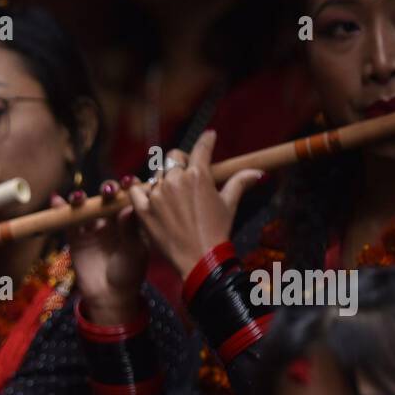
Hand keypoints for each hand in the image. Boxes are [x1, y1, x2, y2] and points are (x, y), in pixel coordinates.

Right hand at [64, 179, 148, 324]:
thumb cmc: (129, 274)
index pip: (129, 197)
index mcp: (130, 220)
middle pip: (106, 197)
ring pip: (86, 206)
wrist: (110, 296)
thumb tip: (127, 207)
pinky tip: (57, 201)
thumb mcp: (135, 252)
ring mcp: (93, 227)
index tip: (128, 182)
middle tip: (108, 192)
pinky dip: (60, 209)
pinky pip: (68, 220)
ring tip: (79, 198)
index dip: (128, 187)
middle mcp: (111, 220)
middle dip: (107, 190)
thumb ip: (130, 230)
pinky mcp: (76, 237)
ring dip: (81, 197)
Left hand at [126, 130, 262, 278]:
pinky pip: (135, 191)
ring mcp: (157, 195)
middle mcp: (175, 181)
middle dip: (181, 161)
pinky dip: (140, 190)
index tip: (209, 136)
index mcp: (198, 175)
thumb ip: (240, 182)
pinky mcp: (143, 210)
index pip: (201, 148)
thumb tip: (259, 172)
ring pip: (156, 174)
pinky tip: (148, 195)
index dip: (206, 140)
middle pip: (173, 158)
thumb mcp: (230, 204)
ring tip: (170, 190)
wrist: (199, 259)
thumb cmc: (217, 231)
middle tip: (186, 172)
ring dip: (163, 177)